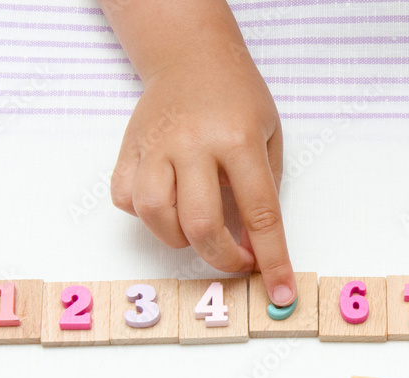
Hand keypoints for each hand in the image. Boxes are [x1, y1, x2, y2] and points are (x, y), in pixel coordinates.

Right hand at [110, 44, 295, 306]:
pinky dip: (146, 216)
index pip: (260, 214)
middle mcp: (193, 144)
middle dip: (222, 259)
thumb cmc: (237, 99)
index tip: (281, 291)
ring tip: (199, 230)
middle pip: (201, 225)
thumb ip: (264, 192)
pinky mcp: (128, 149)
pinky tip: (169, 203)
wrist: (191, 56)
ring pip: (156, 217)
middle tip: (237, 260)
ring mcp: (155, 146)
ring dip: (180, 240)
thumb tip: (254, 248)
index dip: (272, 259)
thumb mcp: (269, 136)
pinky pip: (127, 200)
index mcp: (238, 140)